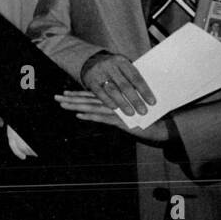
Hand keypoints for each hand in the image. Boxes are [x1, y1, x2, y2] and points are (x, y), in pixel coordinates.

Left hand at [55, 89, 174, 143]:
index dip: (79, 94)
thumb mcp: (130, 113)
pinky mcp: (122, 121)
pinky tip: (79, 115)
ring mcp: (117, 112)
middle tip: (56, 97)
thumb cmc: (148, 120)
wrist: (164, 127)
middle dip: (72, 98)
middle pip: (89, 100)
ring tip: (62, 104)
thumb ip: (119, 108)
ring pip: (93, 107)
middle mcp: (115, 104)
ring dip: (77, 105)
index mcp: (116, 101)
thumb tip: (109, 105)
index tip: (64, 92)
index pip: (93, 96)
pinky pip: (104, 118)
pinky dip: (91, 116)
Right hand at [80, 52, 155, 115]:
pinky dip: (109, 102)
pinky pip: (100, 94)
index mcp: (122, 61)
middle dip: (135, 100)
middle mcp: (110, 66)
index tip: (152, 102)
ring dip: (123, 103)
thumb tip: (145, 96)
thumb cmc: (114, 68)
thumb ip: (132, 78)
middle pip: (125, 85)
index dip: (145, 90)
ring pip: (113, 91)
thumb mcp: (123, 67)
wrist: (91, 61)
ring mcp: (99, 73)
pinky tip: (116, 109)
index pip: (135, 77)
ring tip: (131, 113)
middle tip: (143, 112)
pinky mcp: (90, 81)